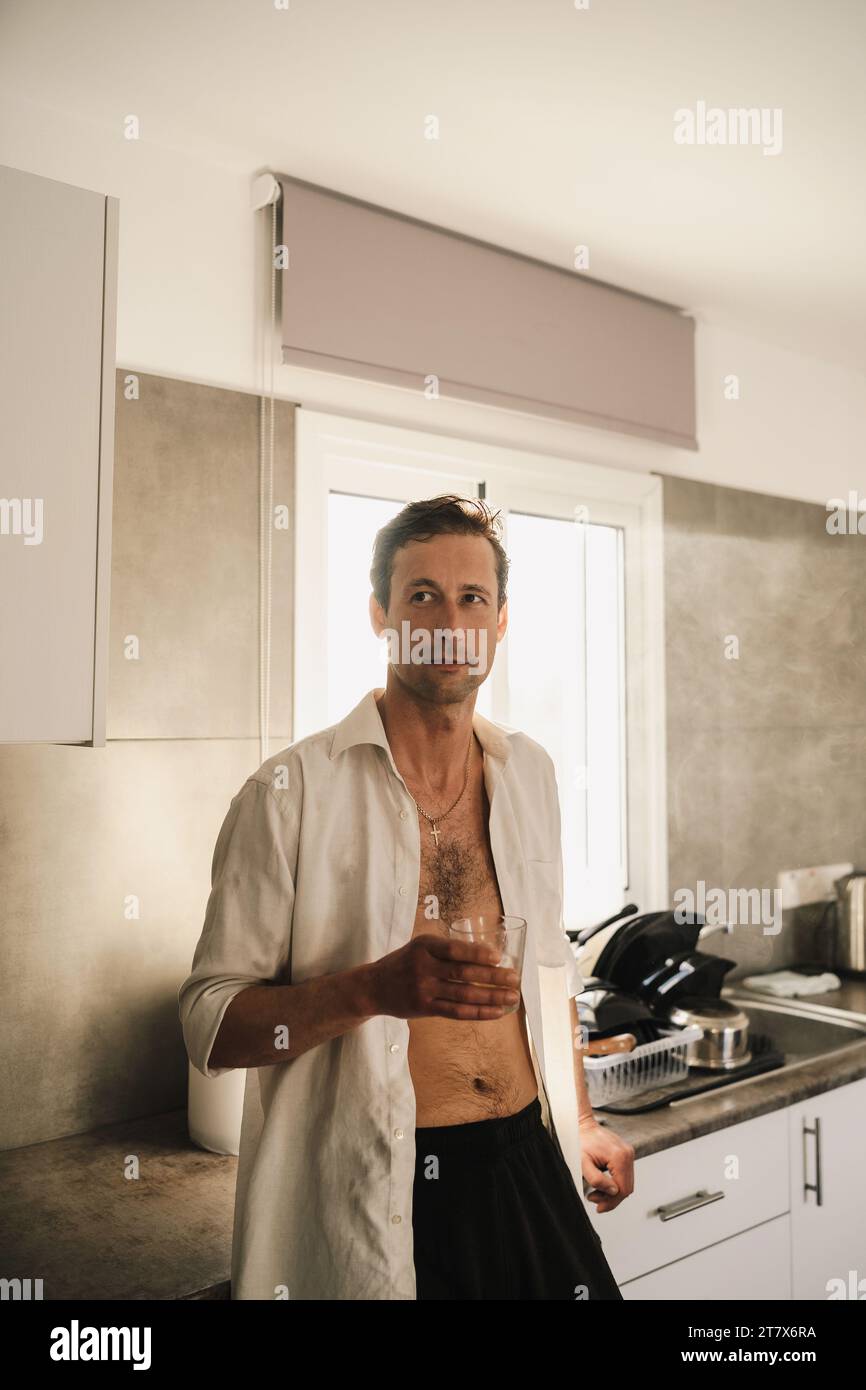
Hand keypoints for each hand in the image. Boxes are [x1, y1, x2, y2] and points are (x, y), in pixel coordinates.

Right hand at [369, 933, 520, 1020]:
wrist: (374, 986)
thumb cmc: (405, 962)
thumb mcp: (420, 947)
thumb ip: (446, 950)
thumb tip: (486, 955)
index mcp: (424, 946)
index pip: (455, 950)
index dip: (478, 953)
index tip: (498, 957)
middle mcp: (423, 967)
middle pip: (463, 973)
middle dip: (492, 977)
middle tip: (515, 978)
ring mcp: (424, 989)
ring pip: (464, 995)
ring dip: (491, 997)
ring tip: (512, 997)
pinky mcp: (425, 1008)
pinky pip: (456, 1012)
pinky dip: (478, 1013)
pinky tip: (495, 1012)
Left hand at [579, 1117, 634, 1212]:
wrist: (581, 1125)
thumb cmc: (580, 1141)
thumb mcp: (582, 1163)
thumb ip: (597, 1179)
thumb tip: (612, 1191)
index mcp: (620, 1156)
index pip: (623, 1189)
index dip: (611, 1201)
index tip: (598, 1206)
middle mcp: (628, 1153)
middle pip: (627, 1188)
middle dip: (611, 1198)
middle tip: (594, 1199)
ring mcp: (628, 1152)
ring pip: (627, 1183)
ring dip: (612, 1192)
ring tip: (595, 1192)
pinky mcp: (626, 1153)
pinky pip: (625, 1175)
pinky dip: (615, 1183)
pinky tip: (602, 1183)